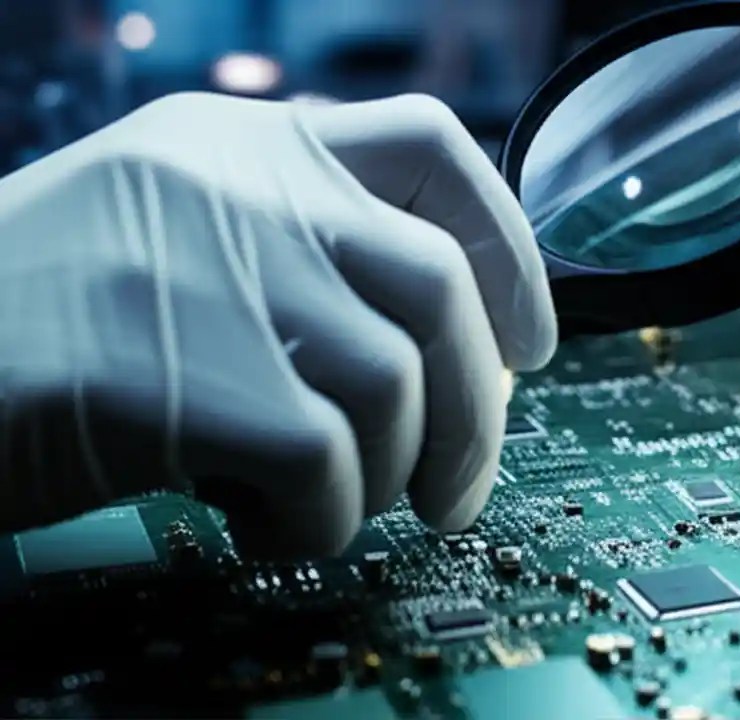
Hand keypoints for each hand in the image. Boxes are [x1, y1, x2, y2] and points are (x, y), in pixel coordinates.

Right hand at [0, 92, 555, 557]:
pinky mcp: (185, 372)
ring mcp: (214, 268)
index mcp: (247, 141)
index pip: (432, 144)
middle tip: (461, 489)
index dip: (509, 245)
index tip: (530, 339)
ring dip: (387, 478)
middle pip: (441, 286)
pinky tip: (262, 524)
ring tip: (327, 509)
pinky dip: (317, 521)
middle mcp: (241, 184)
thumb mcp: (181, 243)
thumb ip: (303, 260)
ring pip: (396, 386)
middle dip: (478, 411)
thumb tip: (450, 354)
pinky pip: (329, 466)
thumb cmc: (45, 323)